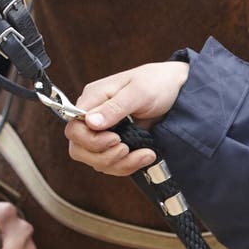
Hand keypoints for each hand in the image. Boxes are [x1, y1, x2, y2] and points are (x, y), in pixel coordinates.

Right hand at [64, 61, 188, 176]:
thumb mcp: (138, 92)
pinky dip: (128, 165)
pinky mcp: (116, 142)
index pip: (74, 127)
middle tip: (126, 148)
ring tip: (144, 154)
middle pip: (78, 147)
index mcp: (93, 98)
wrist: (175, 89)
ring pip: (95, 160)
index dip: (90, 140)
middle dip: (103, 156)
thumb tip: (90, 122)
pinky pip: (112, 163)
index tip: (115, 139)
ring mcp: (104, 130)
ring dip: (119, 163)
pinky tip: (146, 155)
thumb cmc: (155, 83)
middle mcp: (93, 115)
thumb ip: (113, 108)